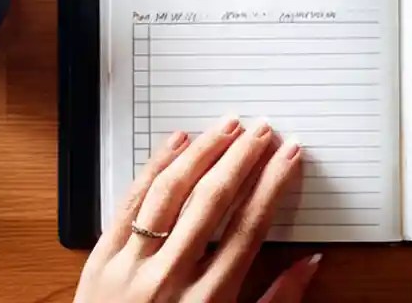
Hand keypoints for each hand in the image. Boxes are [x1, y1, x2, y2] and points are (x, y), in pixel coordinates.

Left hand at [75, 117, 320, 302]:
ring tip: (227, 126)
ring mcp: (131, 266)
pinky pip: (130, 202)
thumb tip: (310, 264)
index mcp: (208, 301)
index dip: (272, 185)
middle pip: (212, 202)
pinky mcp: (100, 258)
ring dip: (202, 152)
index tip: (289, 155)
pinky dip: (154, 167)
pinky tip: (176, 142)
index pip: (248, 228)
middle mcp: (170, 278)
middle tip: (263, 130)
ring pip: (170, 193)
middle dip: (242, 159)